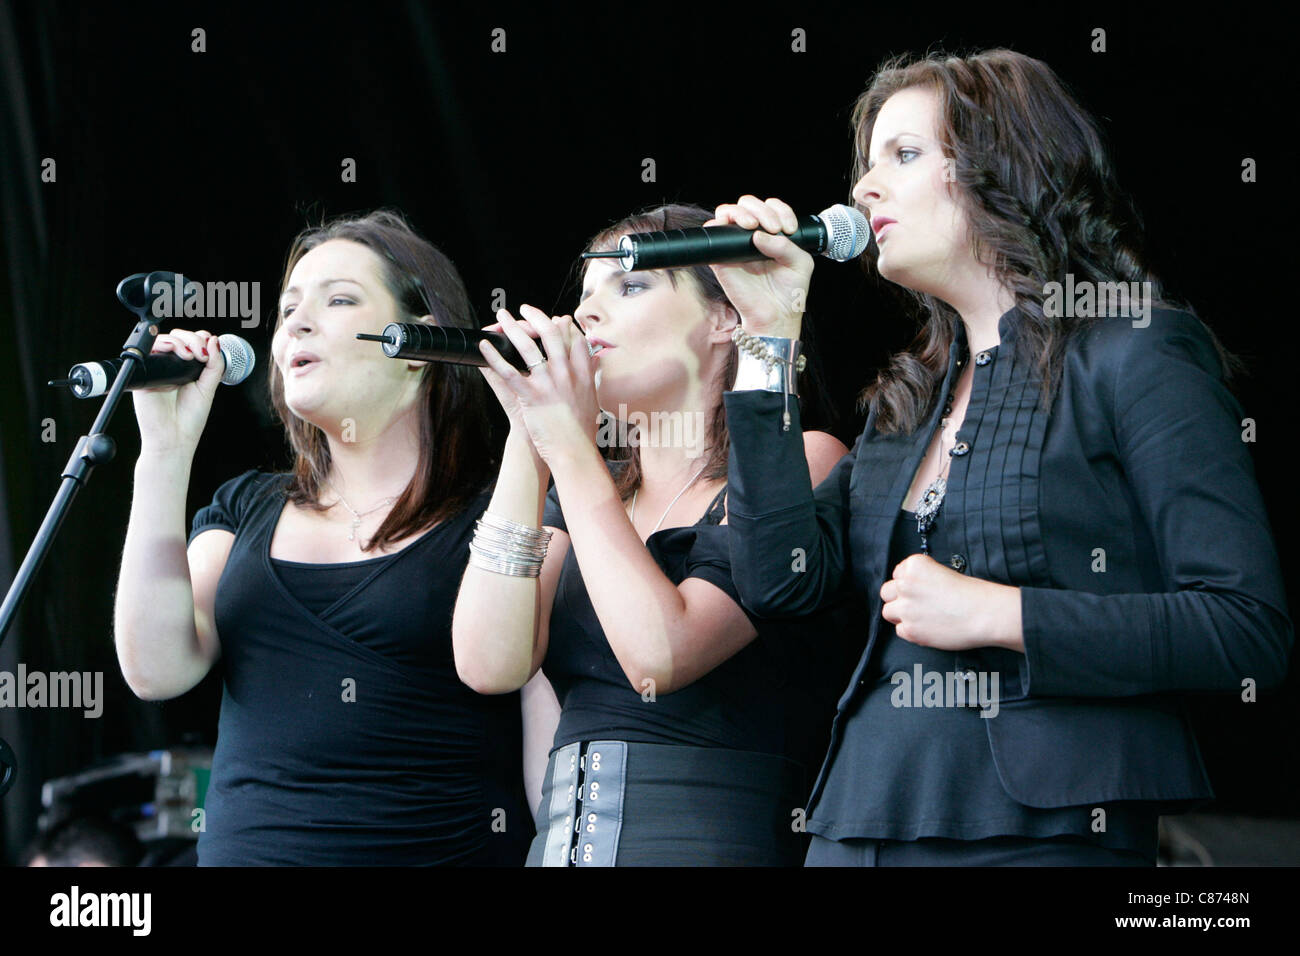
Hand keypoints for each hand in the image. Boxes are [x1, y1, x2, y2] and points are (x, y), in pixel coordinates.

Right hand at [131, 328, 226, 457]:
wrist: (174, 437)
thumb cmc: (190, 417)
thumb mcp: (208, 387)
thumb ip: (214, 364)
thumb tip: (214, 340)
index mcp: (187, 369)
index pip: (192, 342)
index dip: (201, 339)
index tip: (211, 348)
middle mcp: (172, 367)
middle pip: (179, 337)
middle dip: (193, 338)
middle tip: (202, 354)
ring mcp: (159, 368)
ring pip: (165, 339)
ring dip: (182, 341)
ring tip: (192, 356)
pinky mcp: (147, 372)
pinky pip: (151, 349)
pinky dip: (167, 345)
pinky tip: (182, 355)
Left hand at [477, 304, 599, 467]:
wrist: (574, 452)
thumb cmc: (582, 431)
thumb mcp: (593, 399)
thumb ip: (591, 376)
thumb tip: (594, 359)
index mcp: (583, 374)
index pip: (575, 339)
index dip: (564, 325)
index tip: (555, 318)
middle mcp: (567, 374)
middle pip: (551, 334)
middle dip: (535, 317)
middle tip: (524, 309)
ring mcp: (549, 384)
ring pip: (528, 347)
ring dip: (512, 328)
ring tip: (502, 317)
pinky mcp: (532, 396)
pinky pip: (508, 371)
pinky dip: (494, 356)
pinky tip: (484, 346)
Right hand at [705, 195, 814, 339]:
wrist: (775, 316)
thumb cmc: (789, 292)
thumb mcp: (800, 263)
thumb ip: (786, 245)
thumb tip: (759, 235)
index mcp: (772, 235)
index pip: (771, 207)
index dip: (780, 210)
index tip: (789, 228)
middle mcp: (752, 237)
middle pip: (748, 204)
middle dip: (762, 210)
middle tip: (774, 227)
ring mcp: (735, 246)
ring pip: (728, 212)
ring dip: (743, 213)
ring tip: (754, 227)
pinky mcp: (720, 258)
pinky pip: (713, 231)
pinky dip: (721, 224)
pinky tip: (741, 234)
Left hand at [880, 553, 1024, 652]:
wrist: (986, 614)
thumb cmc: (973, 594)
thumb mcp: (944, 574)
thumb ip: (922, 580)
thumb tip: (911, 591)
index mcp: (914, 566)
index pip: (897, 572)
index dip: (908, 582)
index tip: (920, 589)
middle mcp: (905, 584)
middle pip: (886, 591)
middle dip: (898, 598)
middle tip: (915, 604)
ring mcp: (905, 608)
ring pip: (888, 612)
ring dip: (901, 615)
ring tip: (920, 617)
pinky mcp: (910, 630)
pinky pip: (899, 631)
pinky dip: (911, 631)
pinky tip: (928, 628)